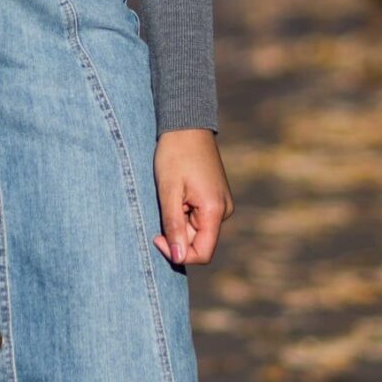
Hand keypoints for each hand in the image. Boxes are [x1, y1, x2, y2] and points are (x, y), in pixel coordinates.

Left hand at [153, 128, 231, 267]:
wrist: (187, 125)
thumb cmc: (175, 154)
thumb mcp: (168, 192)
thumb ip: (174, 226)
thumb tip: (178, 257)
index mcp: (215, 210)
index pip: (202, 253)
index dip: (179, 254)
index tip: (157, 237)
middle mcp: (224, 210)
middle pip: (199, 242)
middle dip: (177, 233)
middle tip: (162, 208)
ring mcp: (221, 203)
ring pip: (198, 230)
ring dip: (179, 221)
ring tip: (171, 196)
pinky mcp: (216, 197)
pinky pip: (199, 217)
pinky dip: (184, 212)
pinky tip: (177, 193)